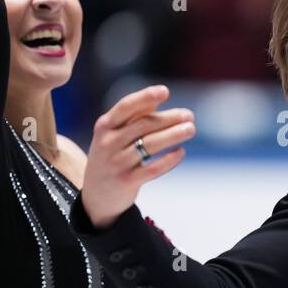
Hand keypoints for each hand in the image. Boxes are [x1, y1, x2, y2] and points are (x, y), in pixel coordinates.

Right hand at [79, 86, 195, 229]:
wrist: (96, 195)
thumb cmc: (111, 157)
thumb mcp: (113, 135)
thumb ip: (132, 117)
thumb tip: (157, 99)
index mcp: (104, 126)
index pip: (125, 107)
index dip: (145, 97)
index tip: (165, 91)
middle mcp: (108, 143)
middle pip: (144, 125)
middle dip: (169, 118)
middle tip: (189, 116)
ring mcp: (117, 163)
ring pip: (150, 145)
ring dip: (174, 135)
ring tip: (190, 129)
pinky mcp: (127, 181)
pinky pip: (153, 168)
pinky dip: (169, 159)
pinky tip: (181, 152)